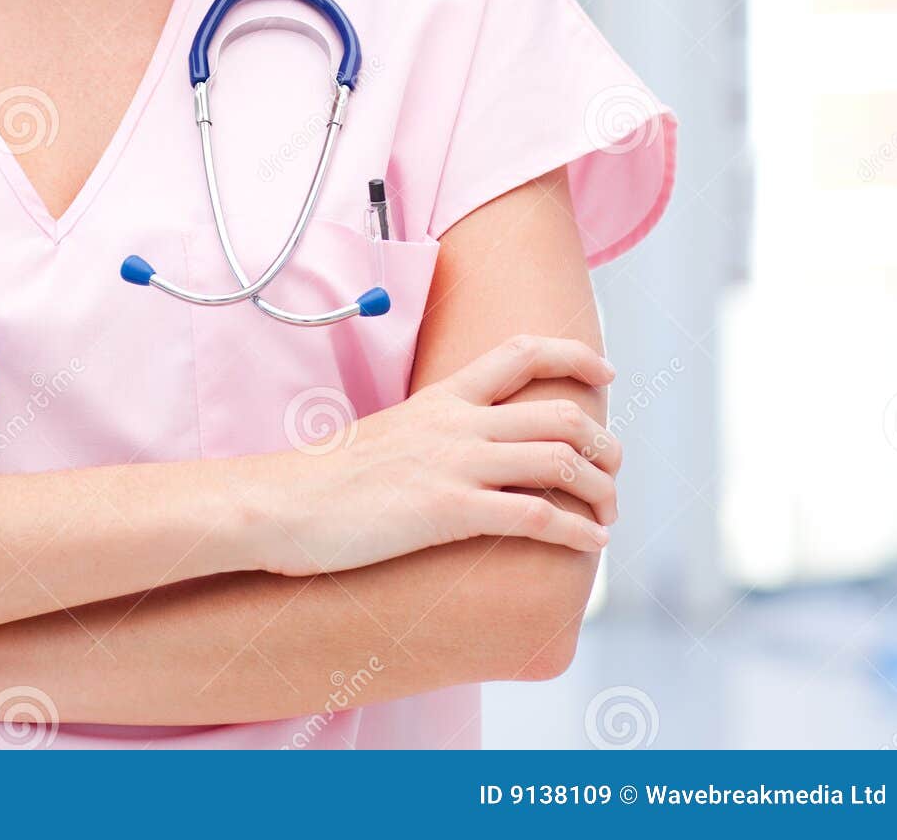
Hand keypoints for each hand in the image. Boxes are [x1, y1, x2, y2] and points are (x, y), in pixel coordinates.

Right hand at [264, 333, 620, 575]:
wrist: (282, 503)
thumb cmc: (327, 480)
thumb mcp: (389, 435)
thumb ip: (432, 433)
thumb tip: (461, 448)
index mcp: (442, 397)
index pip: (520, 352)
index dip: (574, 356)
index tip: (605, 371)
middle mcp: (456, 422)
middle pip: (558, 412)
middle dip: (603, 442)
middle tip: (614, 468)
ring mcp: (454, 464)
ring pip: (559, 460)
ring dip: (600, 489)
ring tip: (608, 513)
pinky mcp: (447, 511)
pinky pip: (533, 515)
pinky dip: (575, 530)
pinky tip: (589, 543)